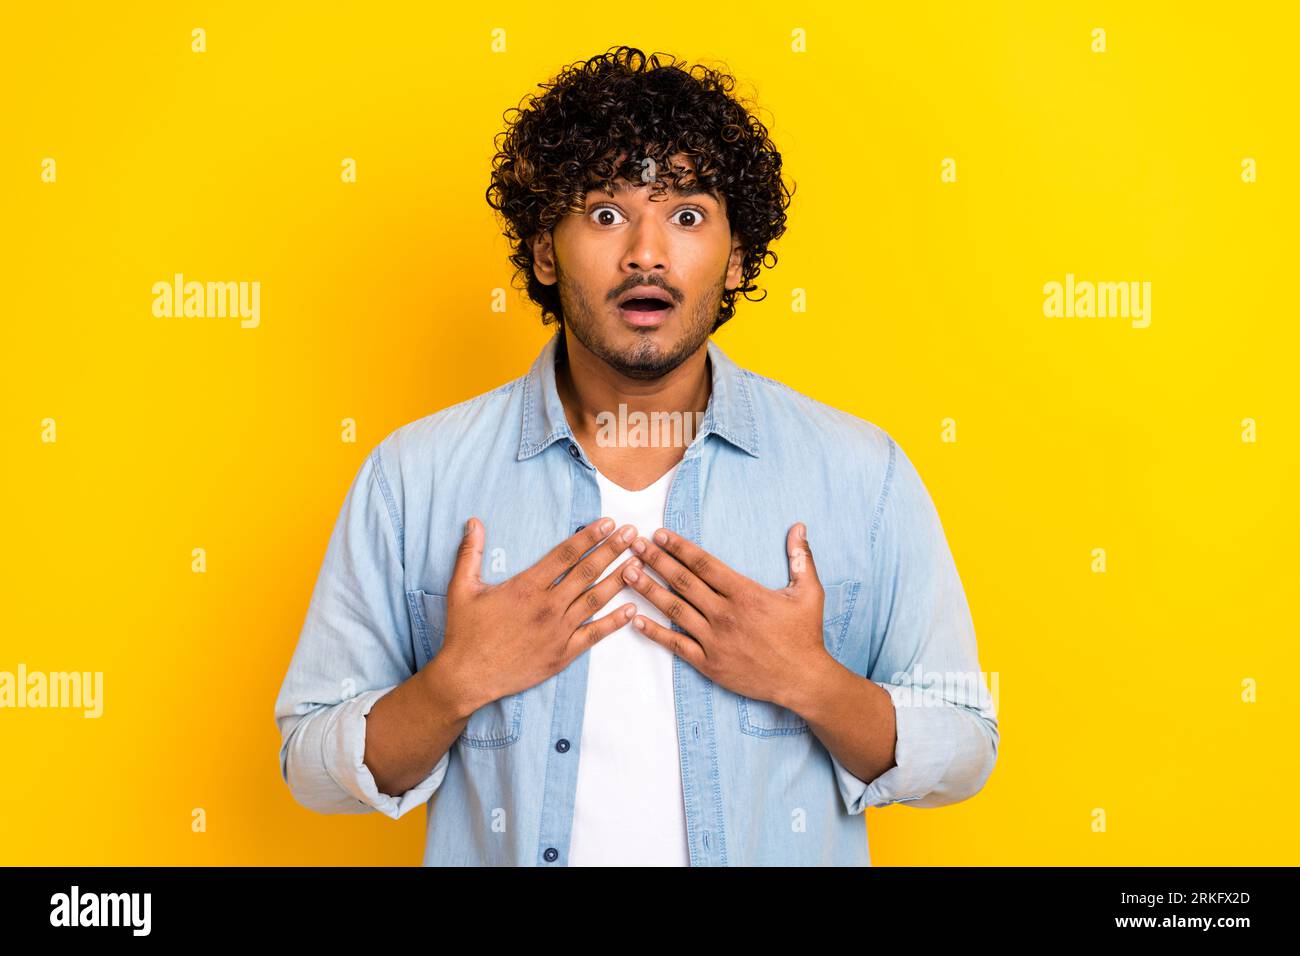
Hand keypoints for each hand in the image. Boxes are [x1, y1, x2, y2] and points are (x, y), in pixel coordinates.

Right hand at [433, 516, 639, 711]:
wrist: (468, 677)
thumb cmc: (465, 632)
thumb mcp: (462, 588)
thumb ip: (471, 553)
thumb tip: (474, 521)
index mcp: (526, 587)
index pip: (565, 554)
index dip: (589, 536)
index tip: (608, 522)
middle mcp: (547, 606)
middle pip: (587, 572)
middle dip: (612, 550)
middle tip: (633, 533)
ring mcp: (558, 631)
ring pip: (596, 600)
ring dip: (619, 579)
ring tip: (639, 563)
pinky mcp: (563, 654)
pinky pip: (595, 635)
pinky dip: (615, 622)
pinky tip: (632, 609)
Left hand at [619, 523, 826, 709]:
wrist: (802, 680)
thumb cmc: (805, 635)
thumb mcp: (809, 592)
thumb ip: (801, 557)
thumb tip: (799, 526)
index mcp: (745, 593)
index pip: (704, 564)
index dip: (679, 547)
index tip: (659, 534)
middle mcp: (725, 614)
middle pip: (683, 582)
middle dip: (656, 561)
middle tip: (634, 544)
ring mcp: (714, 640)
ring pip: (674, 610)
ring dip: (648, 590)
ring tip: (627, 573)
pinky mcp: (709, 663)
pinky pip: (676, 645)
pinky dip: (654, 632)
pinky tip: (635, 619)